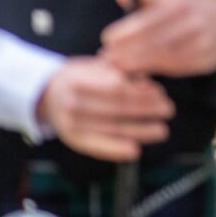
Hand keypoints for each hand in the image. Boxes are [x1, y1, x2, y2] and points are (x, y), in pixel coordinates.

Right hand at [34, 56, 174, 162]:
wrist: (48, 95)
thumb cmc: (80, 78)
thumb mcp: (95, 65)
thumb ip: (120, 72)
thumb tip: (147, 82)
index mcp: (79, 81)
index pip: (116, 88)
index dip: (140, 92)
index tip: (159, 92)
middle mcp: (73, 104)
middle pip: (117, 109)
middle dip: (146, 110)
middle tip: (168, 110)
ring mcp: (71, 124)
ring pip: (111, 128)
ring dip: (140, 131)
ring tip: (160, 130)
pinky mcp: (73, 140)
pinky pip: (98, 146)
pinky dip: (117, 150)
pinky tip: (134, 151)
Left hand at [101, 0, 215, 77]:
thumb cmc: (190, 4)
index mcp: (182, 3)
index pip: (149, 19)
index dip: (126, 31)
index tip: (107, 38)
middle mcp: (194, 23)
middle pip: (155, 41)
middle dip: (128, 51)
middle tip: (107, 57)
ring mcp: (202, 43)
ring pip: (165, 57)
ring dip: (139, 64)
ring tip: (119, 66)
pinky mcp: (206, 60)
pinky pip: (178, 68)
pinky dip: (157, 70)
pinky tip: (141, 72)